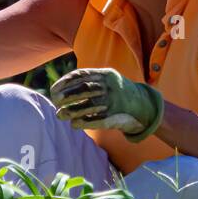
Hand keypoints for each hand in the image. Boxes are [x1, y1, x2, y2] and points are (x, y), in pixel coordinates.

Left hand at [49, 67, 163, 142]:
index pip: (82, 75)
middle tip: (55, 101)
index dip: (65, 82)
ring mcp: (116, 101)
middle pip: (85, 89)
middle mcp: (112, 86)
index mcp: (107, 74)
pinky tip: (74, 124)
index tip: (53, 90)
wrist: (144, 105)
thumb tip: (60, 90)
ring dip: (72, 111)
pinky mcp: (118, 116)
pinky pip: (99, 119)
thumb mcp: (105, 80)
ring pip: (90, 105)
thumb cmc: (116, 92)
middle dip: (68, 95)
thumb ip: (86, 81)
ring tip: (60, 115)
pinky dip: (84, 122)